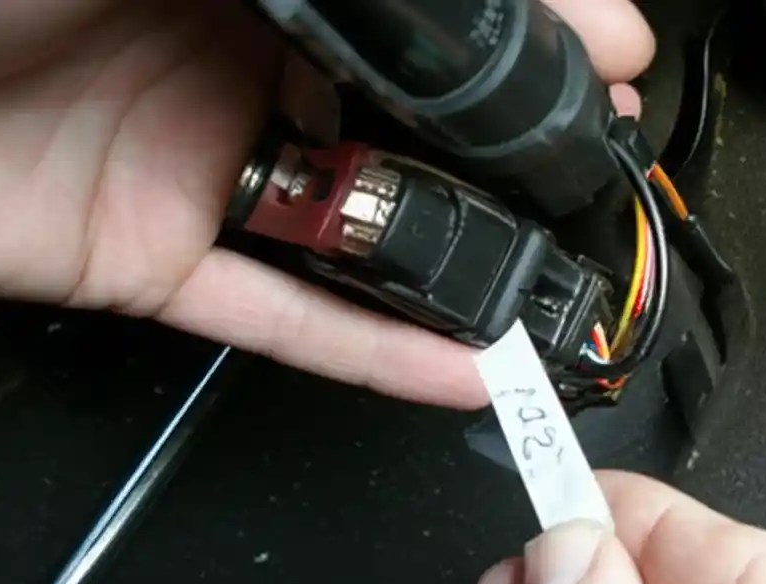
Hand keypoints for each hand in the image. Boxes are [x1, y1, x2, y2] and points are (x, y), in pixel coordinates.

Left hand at [0, 0, 653, 407]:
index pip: (414, 8)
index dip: (516, 24)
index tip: (605, 36)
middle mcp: (232, 63)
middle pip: (402, 114)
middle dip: (510, 135)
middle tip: (600, 149)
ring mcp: (204, 169)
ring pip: (356, 223)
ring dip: (457, 253)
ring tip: (558, 266)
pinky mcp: (161, 264)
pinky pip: (287, 316)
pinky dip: (377, 349)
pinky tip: (463, 365)